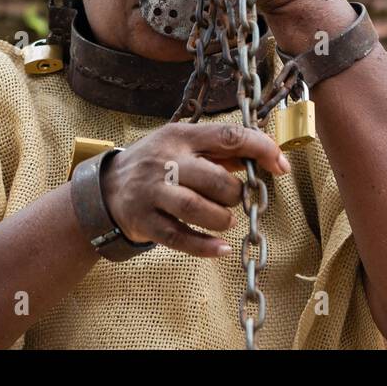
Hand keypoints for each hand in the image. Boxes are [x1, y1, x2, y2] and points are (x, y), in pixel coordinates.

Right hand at [99, 123, 289, 256]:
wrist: (105, 189)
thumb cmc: (157, 165)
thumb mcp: (181, 146)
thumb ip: (219, 151)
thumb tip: (267, 157)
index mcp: (180, 136)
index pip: (228, 136)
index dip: (261, 149)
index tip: (281, 166)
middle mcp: (165, 161)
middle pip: (216, 179)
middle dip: (235, 194)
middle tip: (234, 199)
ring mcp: (151, 192)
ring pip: (198, 209)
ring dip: (222, 218)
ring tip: (225, 219)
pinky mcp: (144, 221)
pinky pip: (180, 238)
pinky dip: (205, 247)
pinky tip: (220, 249)